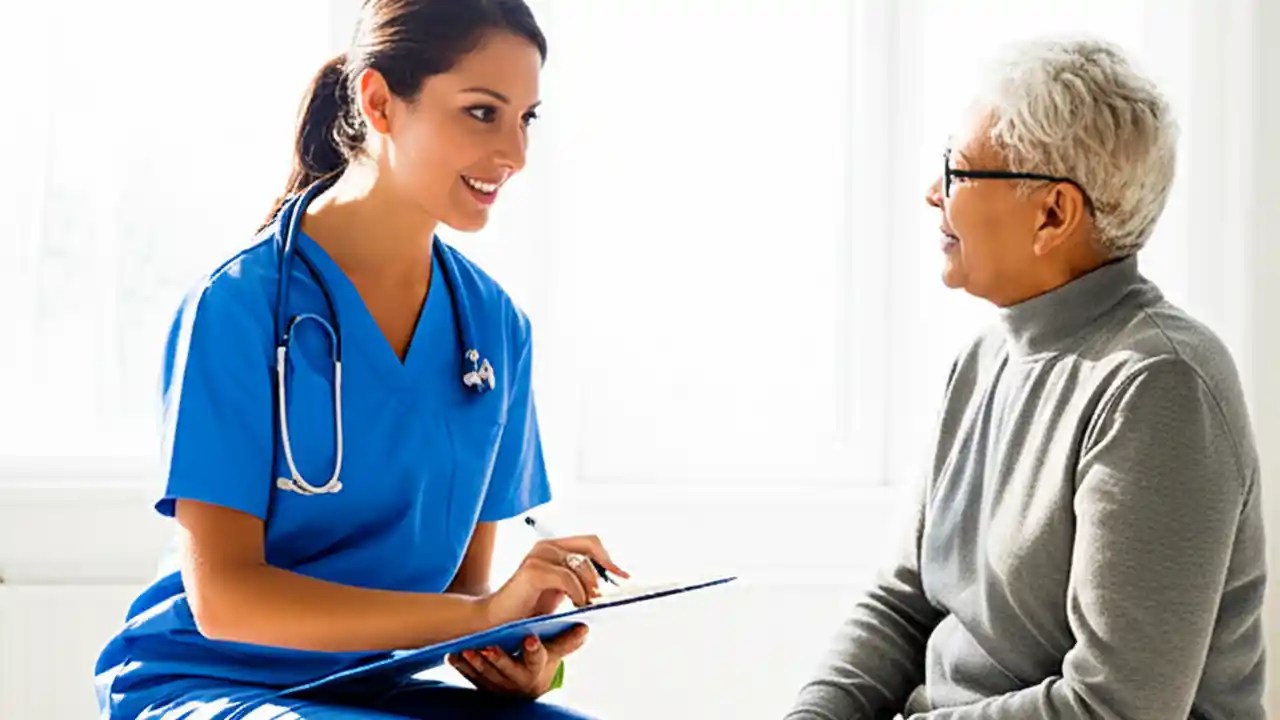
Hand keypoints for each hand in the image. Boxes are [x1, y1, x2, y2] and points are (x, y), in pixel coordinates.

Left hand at [448, 625, 587, 698]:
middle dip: (498, 659)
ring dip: (476, 663)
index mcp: (537, 670)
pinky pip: (470, 678)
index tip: (530, 638)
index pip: (538, 660)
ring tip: (467, 648)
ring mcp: (498, 685)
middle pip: (508, 671)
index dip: (534, 650)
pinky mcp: (482, 685)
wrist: (528, 686)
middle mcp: (517, 681)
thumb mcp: (555, 653)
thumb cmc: (543, 662)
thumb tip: (585, 626)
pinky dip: (461, 667)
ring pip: (486, 675)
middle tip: (489, 646)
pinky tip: (453, 655)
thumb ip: (567, 641)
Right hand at [482, 535, 628, 625]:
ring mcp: (538, 556)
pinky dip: (578, 592)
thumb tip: (613, 585)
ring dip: (592, 585)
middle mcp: (547, 547)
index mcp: (554, 549)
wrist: (495, 622)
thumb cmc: (527, 610)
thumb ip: (580, 583)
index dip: (610, 559)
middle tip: (610, 592)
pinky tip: (579, 605)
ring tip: (593, 603)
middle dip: (606, 567)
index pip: (591, 543)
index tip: (625, 577)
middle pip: (590, 545)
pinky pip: (567, 577)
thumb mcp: (560, 594)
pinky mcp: (532, 570)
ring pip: (581, 562)